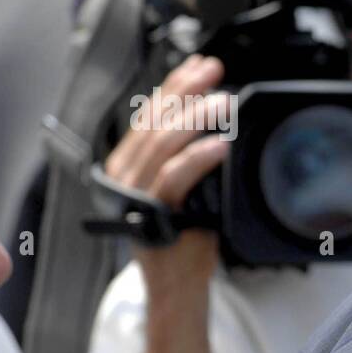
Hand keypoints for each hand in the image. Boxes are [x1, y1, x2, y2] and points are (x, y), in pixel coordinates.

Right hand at [105, 54, 229, 291]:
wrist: (175, 286)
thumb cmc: (183, 240)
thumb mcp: (186, 190)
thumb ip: (190, 159)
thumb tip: (214, 121)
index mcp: (130, 164)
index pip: (151, 114)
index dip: (175, 86)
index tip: (199, 66)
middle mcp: (126, 174)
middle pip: (156, 121)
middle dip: (187, 91)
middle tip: (215, 72)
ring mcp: (136, 193)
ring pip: (164, 144)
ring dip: (197, 118)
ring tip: (225, 103)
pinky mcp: (152, 213)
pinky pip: (174, 178)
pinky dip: (198, 158)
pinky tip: (220, 144)